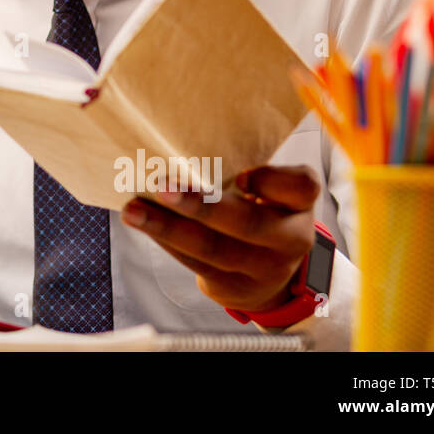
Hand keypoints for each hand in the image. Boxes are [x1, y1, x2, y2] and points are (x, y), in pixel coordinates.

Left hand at [122, 165, 319, 314]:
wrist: (271, 274)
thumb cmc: (264, 212)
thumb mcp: (274, 189)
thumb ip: (252, 168)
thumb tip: (189, 147)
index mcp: (300, 204)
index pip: (301, 187)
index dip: (271, 180)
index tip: (241, 175)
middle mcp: (289, 239)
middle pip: (246, 223)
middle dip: (201, 206)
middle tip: (162, 187)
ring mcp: (261, 269)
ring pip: (211, 249)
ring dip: (166, 228)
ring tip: (133, 211)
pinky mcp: (232, 287)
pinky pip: (194, 263)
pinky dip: (165, 241)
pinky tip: (142, 224)